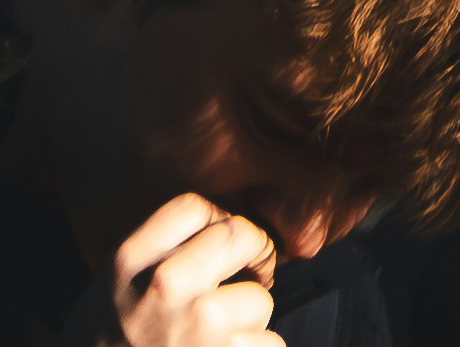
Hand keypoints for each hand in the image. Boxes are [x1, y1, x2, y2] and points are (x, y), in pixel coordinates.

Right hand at [111, 195, 276, 346]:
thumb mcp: (109, 290)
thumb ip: (156, 251)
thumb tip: (225, 223)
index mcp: (128, 264)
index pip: (191, 207)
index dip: (214, 220)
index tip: (217, 242)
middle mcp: (164, 288)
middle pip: (240, 236)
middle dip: (251, 257)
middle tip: (243, 279)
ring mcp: (198, 329)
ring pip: (260, 301)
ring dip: (249, 322)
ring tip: (215, 341)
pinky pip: (269, 345)